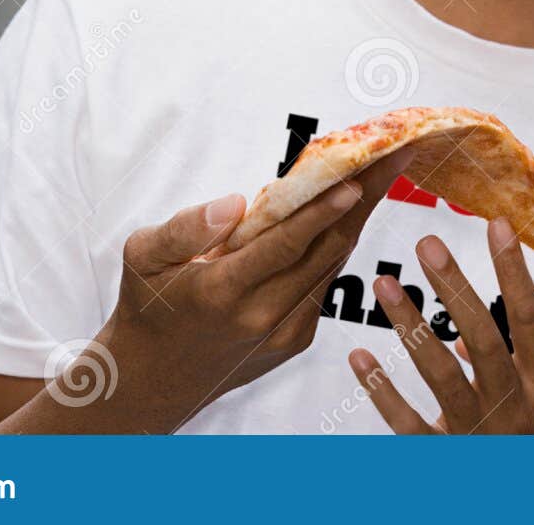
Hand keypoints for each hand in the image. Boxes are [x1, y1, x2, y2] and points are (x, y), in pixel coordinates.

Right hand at [85, 149, 412, 431]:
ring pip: (333, 264)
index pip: (285, 244)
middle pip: (326, 249)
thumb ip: (184, 228)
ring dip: (359, 216)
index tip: (356, 179)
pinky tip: (351, 208)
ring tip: (382, 170)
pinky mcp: (298, 339)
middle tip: (391, 155)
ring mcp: (285, 332)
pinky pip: (325, 281)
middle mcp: (261, 316)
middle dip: (363, 199)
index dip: (324, 210)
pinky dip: (338, 243)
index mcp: (222, 291)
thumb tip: (235, 203)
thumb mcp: (142, 257)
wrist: (156, 378)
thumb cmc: (148, 304)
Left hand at [348, 218, 533, 433]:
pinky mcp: (444, 460)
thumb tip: (500, 341)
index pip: (533, 320)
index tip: (497, 225)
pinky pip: (406, 424)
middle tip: (427, 243)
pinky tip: (357, 355)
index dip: (514, 271)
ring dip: (409, 325)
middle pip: (480, 338)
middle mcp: (513, 409)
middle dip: (453, 288)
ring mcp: (475, 436)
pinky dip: (380, 391)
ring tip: (383, 282)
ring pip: (438, 374)